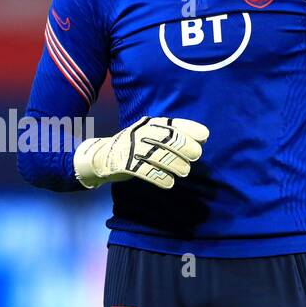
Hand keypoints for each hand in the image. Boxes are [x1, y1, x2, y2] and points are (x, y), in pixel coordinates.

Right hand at [73, 116, 208, 189]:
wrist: (101, 156)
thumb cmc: (133, 147)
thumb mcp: (150, 136)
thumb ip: (173, 136)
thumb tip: (203, 138)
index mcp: (149, 124)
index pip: (171, 124)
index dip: (189, 129)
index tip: (204, 136)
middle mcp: (140, 134)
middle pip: (166, 138)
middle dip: (184, 146)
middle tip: (196, 156)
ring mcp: (131, 149)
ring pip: (157, 155)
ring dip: (174, 164)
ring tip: (185, 172)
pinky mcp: (123, 164)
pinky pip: (144, 171)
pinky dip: (159, 178)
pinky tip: (169, 183)